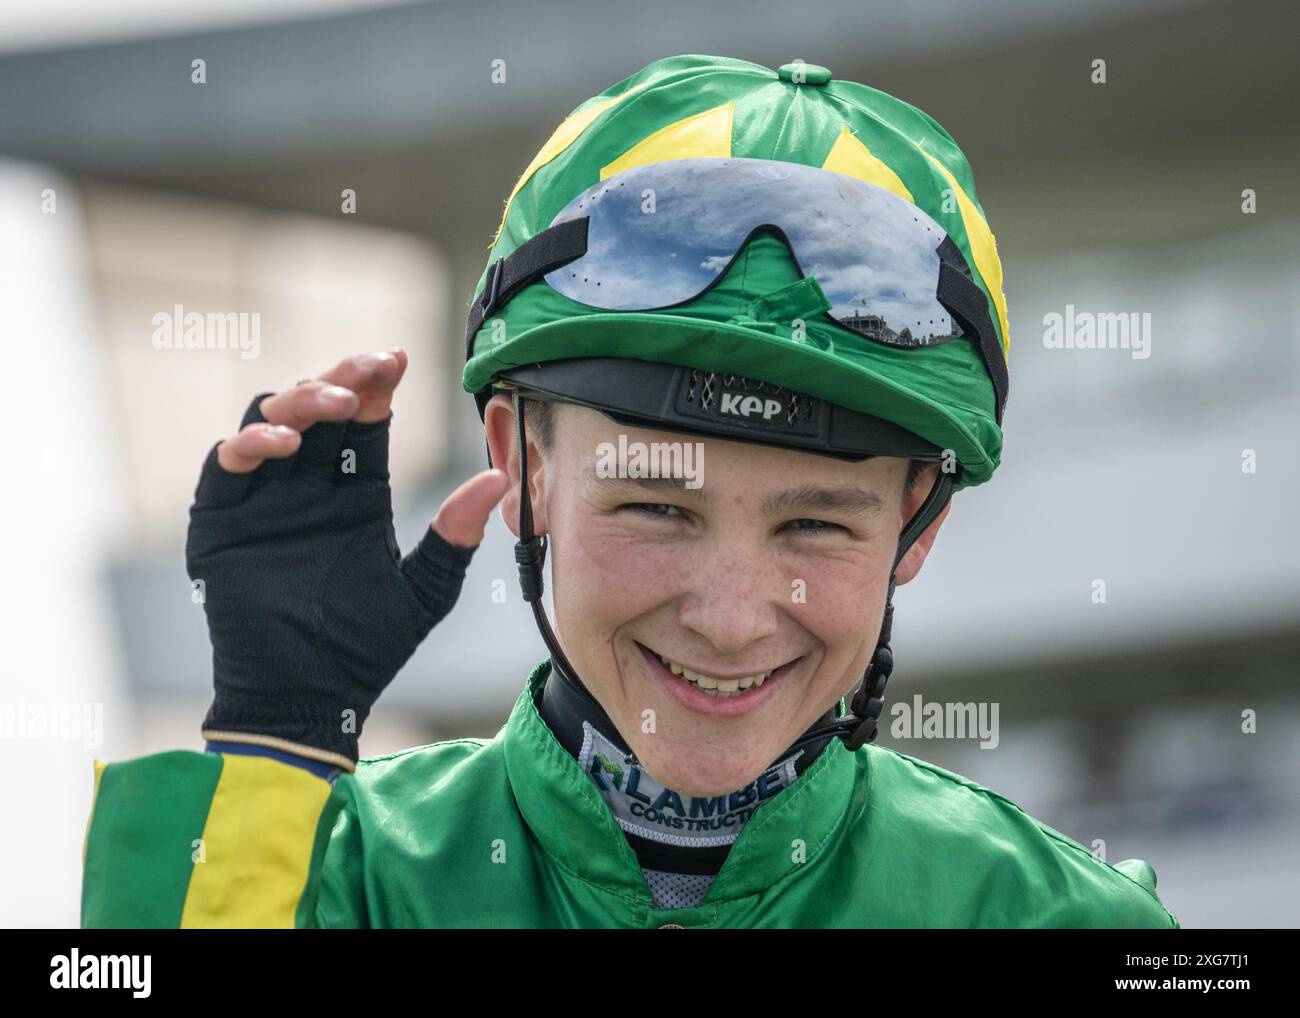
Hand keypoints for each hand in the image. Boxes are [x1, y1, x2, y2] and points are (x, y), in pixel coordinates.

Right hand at [185, 350, 508, 768]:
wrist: (309, 700)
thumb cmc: (366, 649)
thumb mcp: (424, 590)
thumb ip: (456, 535)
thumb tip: (498, 478)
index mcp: (354, 494)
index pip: (364, 421)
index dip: (377, 386)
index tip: (399, 360)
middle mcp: (308, 488)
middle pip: (316, 407)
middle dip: (341, 377)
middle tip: (368, 369)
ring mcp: (264, 501)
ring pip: (269, 421)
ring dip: (297, 400)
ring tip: (330, 404)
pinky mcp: (222, 523)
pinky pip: (225, 465)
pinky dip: (250, 444)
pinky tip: (283, 446)